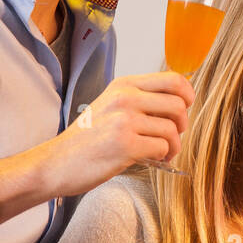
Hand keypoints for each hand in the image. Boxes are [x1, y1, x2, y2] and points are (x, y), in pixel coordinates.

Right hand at [47, 71, 194, 196]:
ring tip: (163, 153)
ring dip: (174, 146)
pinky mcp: (125, 145)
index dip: (187, 95)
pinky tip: (154, 160)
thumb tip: (178, 104)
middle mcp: (125, 97)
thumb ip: (140, 101)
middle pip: (178, 104)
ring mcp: (124, 120)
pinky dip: (163, 157)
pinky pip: (162, 147)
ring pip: (172, 129)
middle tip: (172, 137)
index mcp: (124, 85)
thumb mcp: (111, 106)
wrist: (55, 163)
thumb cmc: (86, 140)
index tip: (185, 109)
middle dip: (182, 125)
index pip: (173, 79)